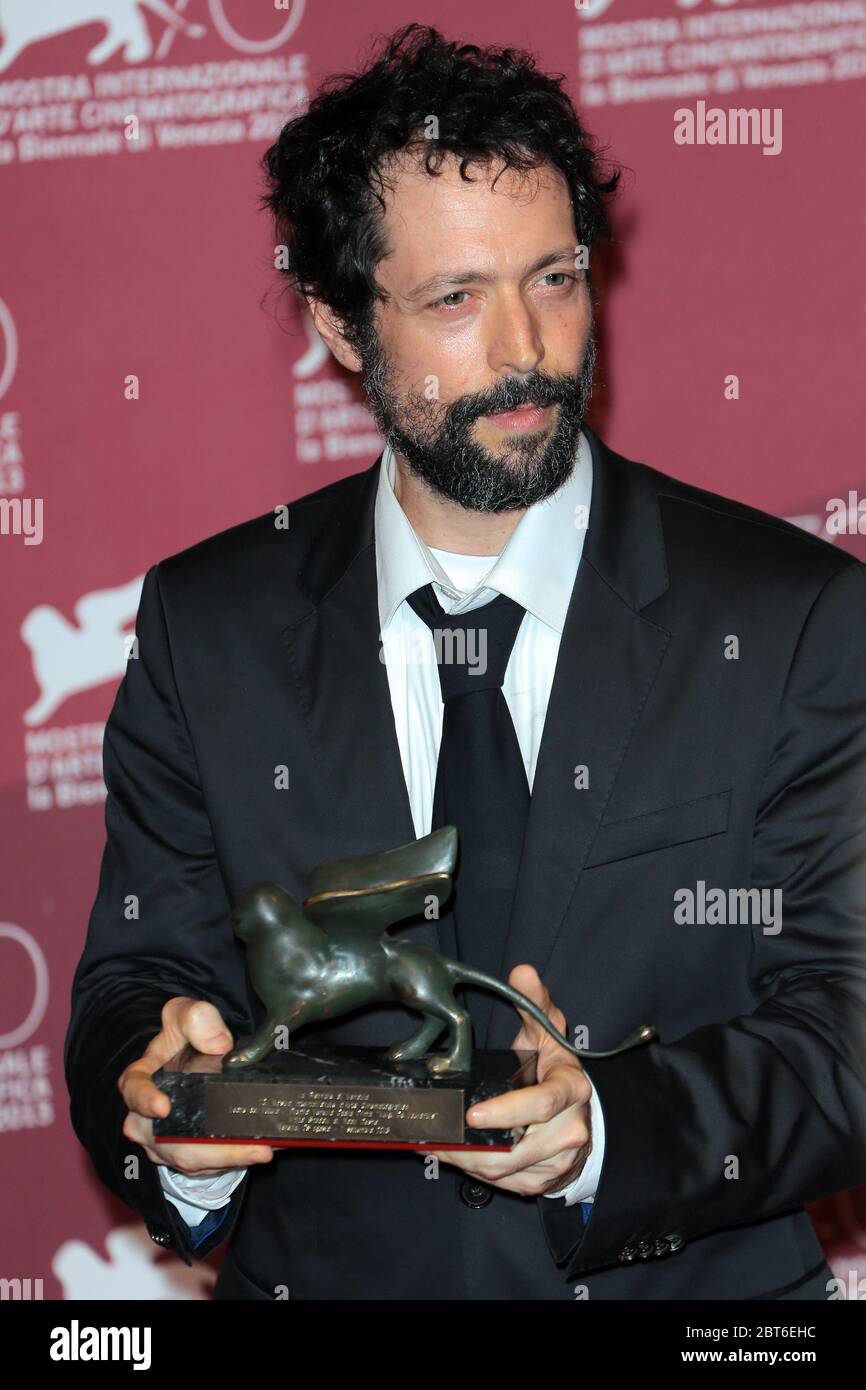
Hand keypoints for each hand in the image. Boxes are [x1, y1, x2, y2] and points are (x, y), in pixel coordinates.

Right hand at [119, 996, 273, 1176]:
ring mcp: (166, 1141)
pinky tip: (265, 1149)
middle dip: (206, 1149)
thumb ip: (197, 1018)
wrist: (198, 1060)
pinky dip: (236, 1160)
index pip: (133, 1089)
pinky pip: (208, 1165)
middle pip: (168, 1140)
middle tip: (246, 1146)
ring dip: (228, 1158)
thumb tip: (218, 1045)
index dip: (143, 1099)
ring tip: (263, 1150)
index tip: (162, 1107)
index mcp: (142, 1080)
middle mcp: (147, 1118)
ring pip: (191, 1158)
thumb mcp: (188, 1016)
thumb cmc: (187, 1038)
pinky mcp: (187, 1155)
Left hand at [427, 965, 591, 1196]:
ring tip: (433, 1144)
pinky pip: (503, 1184)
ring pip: (504, 1171)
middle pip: (516, 1149)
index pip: (541, 1105)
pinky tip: (451, 1156)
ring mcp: (557, 1161)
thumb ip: (534, 1001)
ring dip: (465, 1161)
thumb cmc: (555, 1067)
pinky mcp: (542, 1181)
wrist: (579, 1114)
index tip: (471, 1114)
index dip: (506, 1111)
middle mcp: (570, 1129)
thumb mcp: (549, 1031)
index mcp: (572, 1090)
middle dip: (470, 1146)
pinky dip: (474, 1173)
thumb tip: (522, 970)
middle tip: (434, 1133)